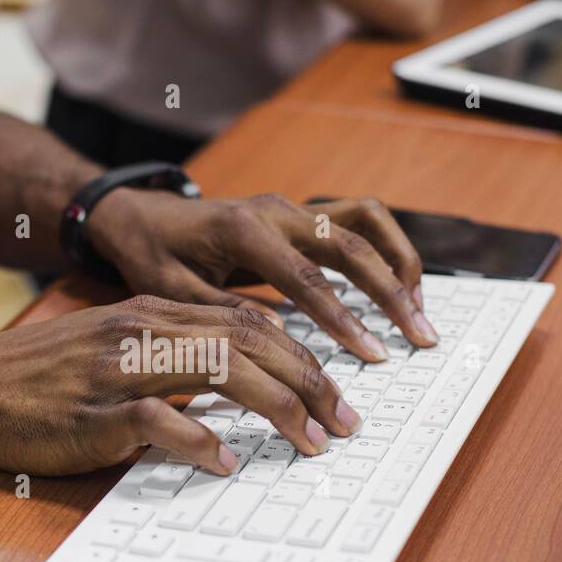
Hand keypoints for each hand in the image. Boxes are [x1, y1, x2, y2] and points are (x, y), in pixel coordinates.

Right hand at [0, 295, 362, 475]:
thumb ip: (169, 357)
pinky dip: (201, 442)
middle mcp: (141, 329)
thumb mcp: (111, 348)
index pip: (249, 321)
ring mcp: (117, 368)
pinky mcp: (93, 412)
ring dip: (277, 408)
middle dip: (310, 381)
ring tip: (310, 443)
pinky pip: (159, 421)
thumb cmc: (40, 378)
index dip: (304, 355)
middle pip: (249, 340)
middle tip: (346, 422)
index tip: (336, 392)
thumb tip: (233, 388)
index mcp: (151, 311)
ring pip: (218, 369)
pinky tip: (227, 463)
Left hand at [89, 190, 439, 360]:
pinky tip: (398, 288)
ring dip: (399, 263)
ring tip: (419, 310)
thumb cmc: (151, 255)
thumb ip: (222, 310)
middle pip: (352, 244)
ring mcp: (292, 208)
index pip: (305, 277)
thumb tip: (277, 337)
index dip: (342, 318)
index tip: (371, 353)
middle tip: (420, 336)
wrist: (142, 216)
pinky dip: (385, 250)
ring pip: (367, 221)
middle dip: (391, 293)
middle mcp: (275, 211)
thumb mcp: (170, 291)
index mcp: (242, 231)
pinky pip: (358, 221)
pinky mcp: (301, 214)